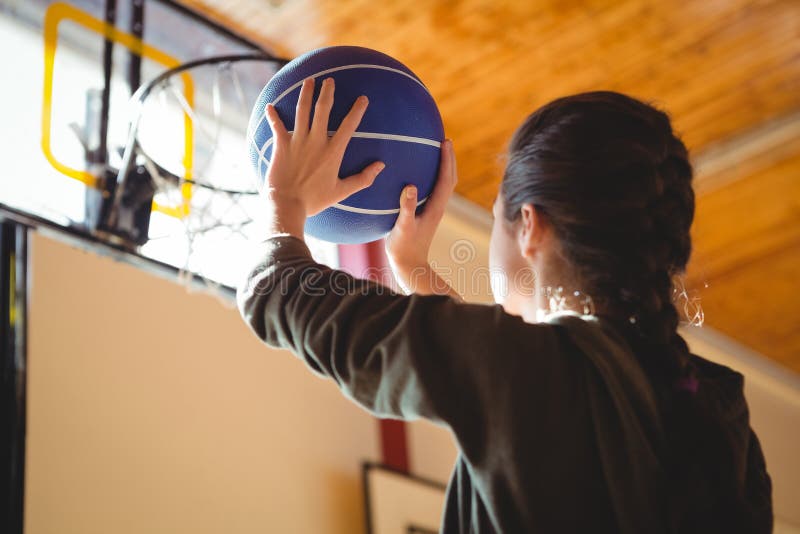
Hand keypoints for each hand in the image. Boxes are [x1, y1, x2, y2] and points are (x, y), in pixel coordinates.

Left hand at [262, 77, 385, 236]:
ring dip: (305, 93)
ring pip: (302, 110)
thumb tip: (381, 166)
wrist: (288, 204)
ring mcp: (297, 141)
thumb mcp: (342, 191)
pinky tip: (270, 106)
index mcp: (333, 151)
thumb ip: (363, 178)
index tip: (363, 98)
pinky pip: (277, 126)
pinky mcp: (281, 145)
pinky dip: (273, 115)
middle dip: (327, 92)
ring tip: (309, 81)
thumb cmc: (315, 200)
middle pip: (323, 109)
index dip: (357, 110)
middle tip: (329, 80)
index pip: (349, 125)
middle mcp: (316, 141)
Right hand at [385, 139, 457, 280]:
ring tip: (436, 150)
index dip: (447, 159)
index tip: (445, 141)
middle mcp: (438, 207)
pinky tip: (416, 172)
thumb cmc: (404, 248)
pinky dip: (431, 177)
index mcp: (435, 208)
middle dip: (449, 158)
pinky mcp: (426, 214)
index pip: (446, 179)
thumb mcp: (403, 228)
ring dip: (443, 166)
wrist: (409, 266)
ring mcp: (433, 210)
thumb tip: (410, 187)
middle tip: (445, 140)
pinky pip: (432, 190)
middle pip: (450, 178)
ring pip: (443, 184)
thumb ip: (407, 208)